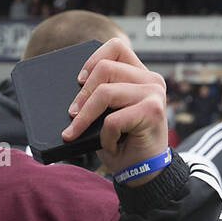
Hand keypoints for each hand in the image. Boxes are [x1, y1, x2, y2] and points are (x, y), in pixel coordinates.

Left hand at [62, 38, 168, 184]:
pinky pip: (113, 120)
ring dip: (85, 118)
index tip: (78, 81)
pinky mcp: (152, 111)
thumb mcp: (105, 116)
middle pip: (105, 69)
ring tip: (78, 134)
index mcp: (139, 76)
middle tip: (71, 117)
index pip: (116, 47)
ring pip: (105, 93)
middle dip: (81, 95)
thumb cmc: (121, 144)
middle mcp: (150, 80)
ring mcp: (154, 94)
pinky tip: (112, 146)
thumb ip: (97, 98)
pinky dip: (105, 137)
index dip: (92, 60)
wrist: (143, 173)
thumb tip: (67, 92)